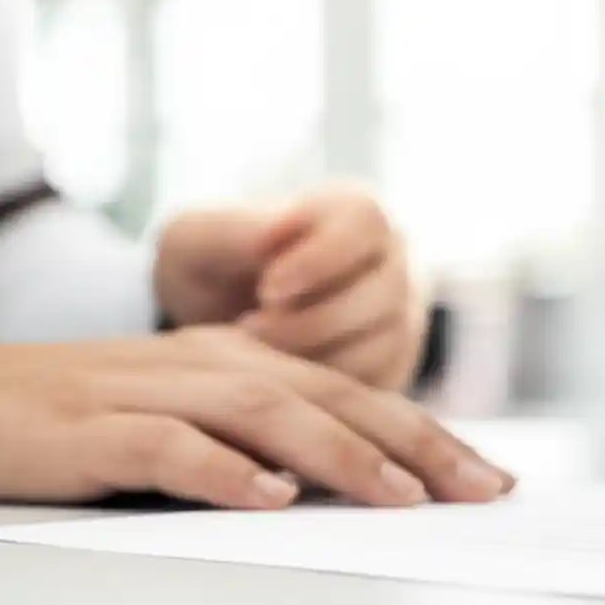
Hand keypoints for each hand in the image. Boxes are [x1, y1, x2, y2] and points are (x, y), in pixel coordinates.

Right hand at [0, 329, 513, 508]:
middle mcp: (212, 364)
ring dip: (341, 455)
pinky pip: (168, 446)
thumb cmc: (88, 413)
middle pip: (333, 399)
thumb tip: (357, 483)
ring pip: (267, 415)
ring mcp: (154, 391)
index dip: (428, 433)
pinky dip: (223, 470)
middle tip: (481, 488)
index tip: (489, 475)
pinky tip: (267, 498)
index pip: (356, 396)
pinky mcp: (95, 428)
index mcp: (243, 361)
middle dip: (416, 444)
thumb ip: (268, 438)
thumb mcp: (194, 415)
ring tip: (401, 494)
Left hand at [156, 184, 426, 389]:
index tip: (266, 290)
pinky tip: (279, 381)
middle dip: (311, 322)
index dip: (319, 261)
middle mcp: (394, 261)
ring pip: (383, 346)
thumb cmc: (215, 267)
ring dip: (315, 359)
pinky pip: (378, 389)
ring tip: (256, 357)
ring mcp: (403, 317)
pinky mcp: (395, 368)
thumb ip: (233, 230)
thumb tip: (273, 236)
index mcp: (358, 212)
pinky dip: (326, 393)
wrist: (228, 313)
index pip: (366, 226)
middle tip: (250, 332)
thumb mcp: (200, 237)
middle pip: (382, 292)